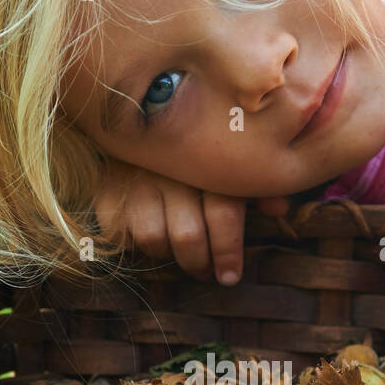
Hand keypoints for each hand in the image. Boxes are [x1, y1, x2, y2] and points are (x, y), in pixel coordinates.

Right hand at [93, 160, 288, 283]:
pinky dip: (132, 243)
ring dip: (167, 255)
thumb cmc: (193, 141)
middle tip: (204, 271)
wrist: (132, 107)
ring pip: (153, 239)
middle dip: (200, 263)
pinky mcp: (105, 186)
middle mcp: (170, 170)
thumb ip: (255, 182)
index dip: (228, 252)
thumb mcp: (228, 156)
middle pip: (188, 235)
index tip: (230, 276)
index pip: (223, 213)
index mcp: (206, 160)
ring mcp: (135, 178)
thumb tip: (278, 208)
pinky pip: (118, 232)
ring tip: (175, 253)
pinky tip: (144, 237)